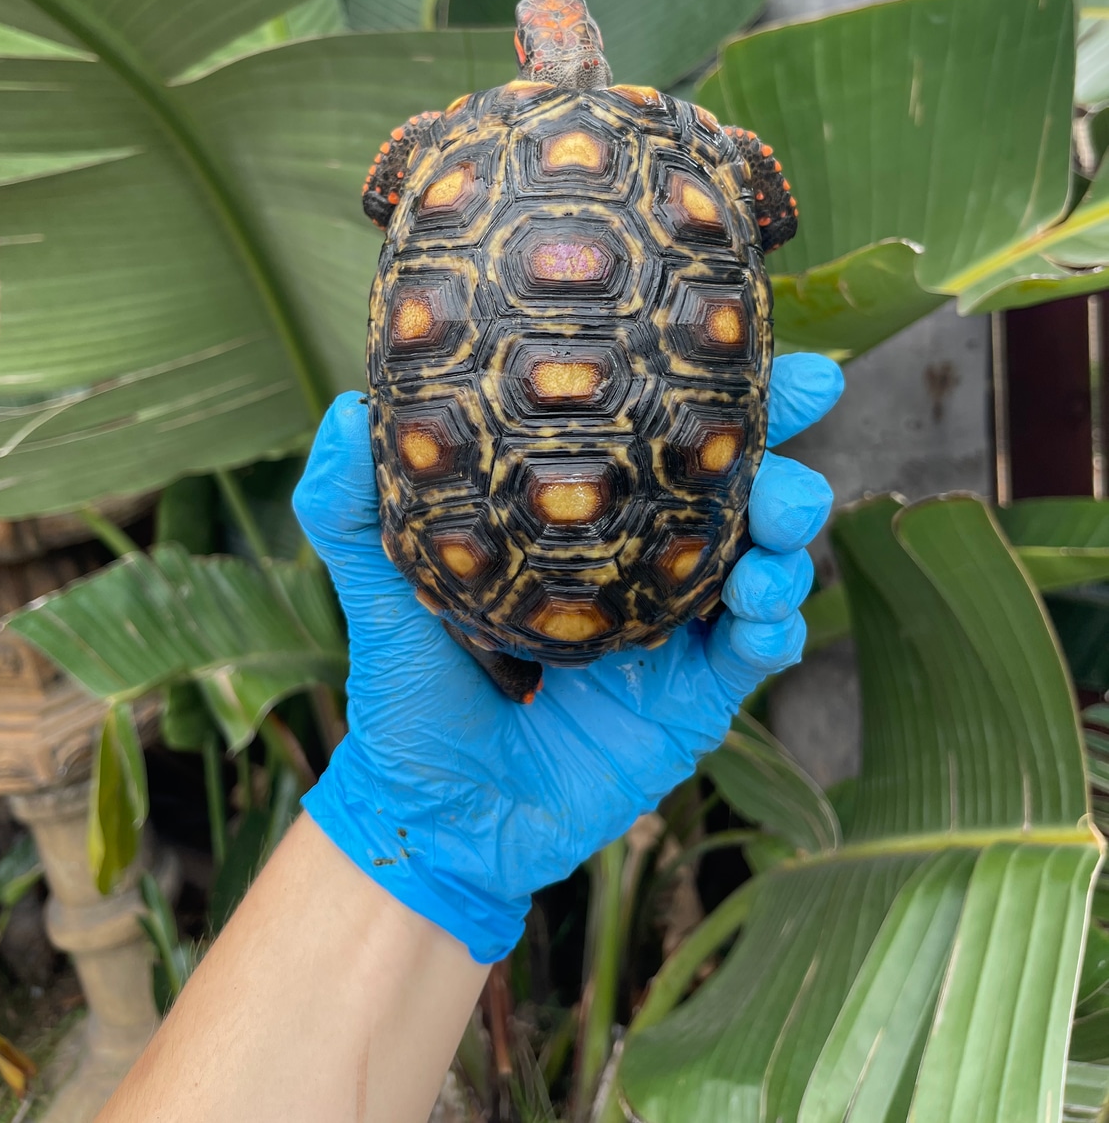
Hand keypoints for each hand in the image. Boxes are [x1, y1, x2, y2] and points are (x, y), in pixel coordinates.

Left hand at [295, 353, 841, 962]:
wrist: (435, 815)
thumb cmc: (410, 693)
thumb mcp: (378, 587)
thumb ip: (351, 506)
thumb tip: (343, 410)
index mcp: (582, 521)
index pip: (657, 440)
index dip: (709, 387)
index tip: (744, 337)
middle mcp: (642, 563)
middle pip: (736, 488)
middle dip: (780, 439)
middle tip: (808, 402)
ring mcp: (678, 630)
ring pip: (767, 558)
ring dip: (788, 529)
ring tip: (777, 521)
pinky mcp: (699, 698)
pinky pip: (761, 650)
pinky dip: (779, 623)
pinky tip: (764, 610)